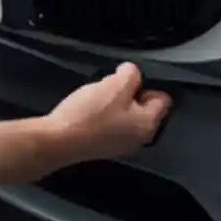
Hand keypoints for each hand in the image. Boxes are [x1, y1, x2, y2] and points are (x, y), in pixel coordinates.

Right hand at [42, 63, 172, 167]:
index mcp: (148, 125)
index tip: (127, 82)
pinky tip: (88, 112)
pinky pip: (111, 125)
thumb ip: (131, 74)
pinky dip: (103, 116)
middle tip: (110, 89)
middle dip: (129, 94)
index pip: (163, 99)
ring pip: (126, 115)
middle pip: (144, 107)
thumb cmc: (90, 114)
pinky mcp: (103, 148)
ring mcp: (121, 146)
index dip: (147, 84)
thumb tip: (131, 72)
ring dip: (114, 104)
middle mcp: (140, 139)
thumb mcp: (115, 85)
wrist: (57, 141)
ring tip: (97, 100)